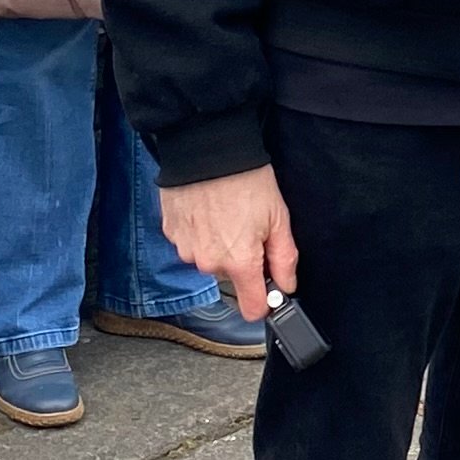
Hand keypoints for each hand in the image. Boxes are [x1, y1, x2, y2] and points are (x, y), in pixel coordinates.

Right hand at [158, 166, 299, 320]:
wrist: (206, 149)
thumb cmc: (246, 179)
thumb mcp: (278, 218)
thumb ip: (284, 259)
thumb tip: (287, 286)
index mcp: (240, 263)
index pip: (252, 310)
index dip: (263, 301)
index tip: (268, 288)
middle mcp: (210, 263)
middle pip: (231, 278)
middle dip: (241, 261)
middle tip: (248, 227)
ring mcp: (186, 250)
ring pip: (210, 260)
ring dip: (218, 245)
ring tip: (225, 214)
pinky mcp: (171, 234)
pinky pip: (190, 244)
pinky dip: (200, 232)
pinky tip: (207, 210)